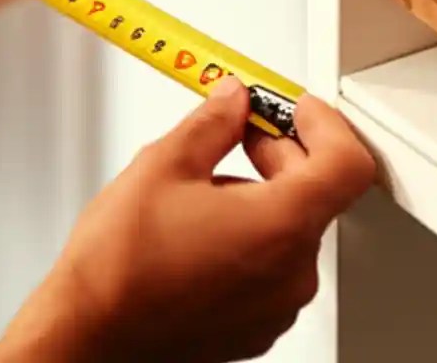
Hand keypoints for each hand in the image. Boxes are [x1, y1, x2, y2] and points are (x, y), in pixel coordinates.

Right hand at [0, 77, 375, 362]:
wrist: (89, 335)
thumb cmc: (118, 269)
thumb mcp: (163, 166)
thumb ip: (213, 123)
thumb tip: (233, 101)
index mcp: (279, 227)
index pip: (347, 163)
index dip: (326, 124)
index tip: (299, 109)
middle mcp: (290, 273)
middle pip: (318, 195)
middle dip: (283, 155)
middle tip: (240, 134)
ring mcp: (276, 307)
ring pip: (292, 231)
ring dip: (264, 198)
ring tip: (203, 191)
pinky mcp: (257, 326)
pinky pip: (273, 268)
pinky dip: (252, 239)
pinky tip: (204, 230)